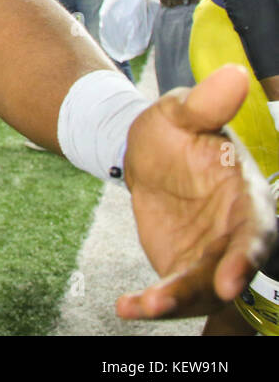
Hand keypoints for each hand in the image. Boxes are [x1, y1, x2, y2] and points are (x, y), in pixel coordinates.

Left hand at [118, 66, 276, 319]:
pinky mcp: (185, 268)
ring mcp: (212, 255)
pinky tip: (126, 307)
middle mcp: (235, 232)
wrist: (143, 154)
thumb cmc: (173, 130)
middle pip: (234, 267)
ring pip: (203, 287)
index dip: (247, 254)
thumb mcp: (181, 112)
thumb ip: (206, 104)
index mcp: (245, 194)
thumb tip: (232, 74)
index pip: (256, 228)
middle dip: (222, 286)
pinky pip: (174, 292)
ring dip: (178, 300)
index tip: (232, 277)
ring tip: (143, 305)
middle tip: (208, 297)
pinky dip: (152, 304)